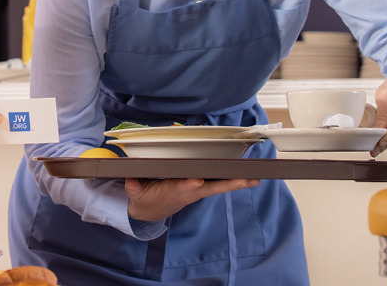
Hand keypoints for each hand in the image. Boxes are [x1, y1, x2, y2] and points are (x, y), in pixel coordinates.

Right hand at [125, 177, 259, 221]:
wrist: (151, 211)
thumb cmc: (144, 198)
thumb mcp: (135, 194)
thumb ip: (133, 187)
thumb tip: (131, 179)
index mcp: (172, 191)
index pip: (182, 187)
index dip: (189, 184)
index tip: (197, 180)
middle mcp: (189, 191)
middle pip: (211, 187)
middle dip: (230, 184)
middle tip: (249, 180)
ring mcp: (197, 190)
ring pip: (219, 185)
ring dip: (237, 182)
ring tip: (255, 178)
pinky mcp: (200, 188)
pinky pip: (218, 182)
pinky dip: (231, 177)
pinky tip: (245, 174)